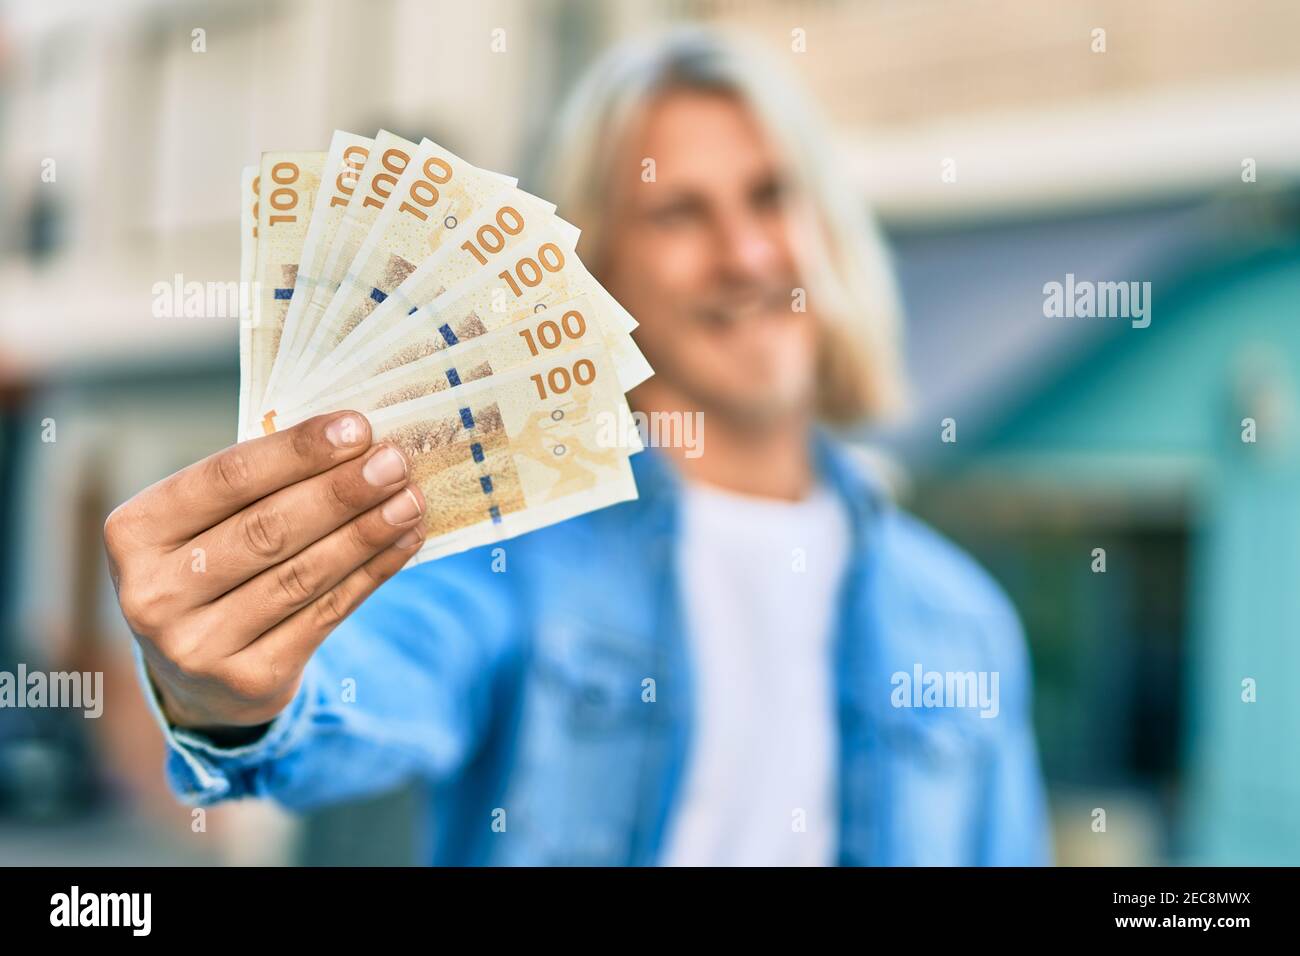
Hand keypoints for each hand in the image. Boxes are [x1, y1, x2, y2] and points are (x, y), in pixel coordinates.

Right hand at [104, 411, 424, 730]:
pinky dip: (372, 573)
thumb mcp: (207, 523)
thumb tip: (355, 441)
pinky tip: (403, 541)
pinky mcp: (249, 680)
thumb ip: (261, 485)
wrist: (200, 675)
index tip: (356, 426)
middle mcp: (154, 593)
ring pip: (301, 575)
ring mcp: (197, 645)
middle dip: (340, 491)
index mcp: (134, 532)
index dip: (296, 451)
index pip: (225, 479)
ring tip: (409, 499)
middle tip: (394, 461)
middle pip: (267, 530)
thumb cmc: (213, 566)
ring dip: (366, 532)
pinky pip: (326, 614)